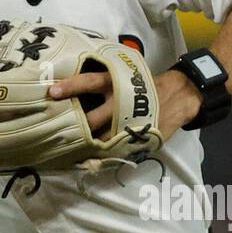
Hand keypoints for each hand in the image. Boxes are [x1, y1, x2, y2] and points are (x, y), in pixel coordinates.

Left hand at [47, 69, 203, 144]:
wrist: (179, 95)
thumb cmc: (142, 83)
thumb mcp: (125, 75)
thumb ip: (102, 83)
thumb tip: (68, 89)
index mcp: (115, 81)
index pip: (89, 82)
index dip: (71, 86)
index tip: (52, 92)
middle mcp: (121, 99)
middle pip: (95, 117)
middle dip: (79, 126)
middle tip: (61, 132)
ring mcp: (131, 120)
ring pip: (105, 136)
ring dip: (90, 143)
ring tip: (71, 150)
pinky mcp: (140, 135)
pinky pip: (119, 148)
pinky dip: (106, 153)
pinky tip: (94, 157)